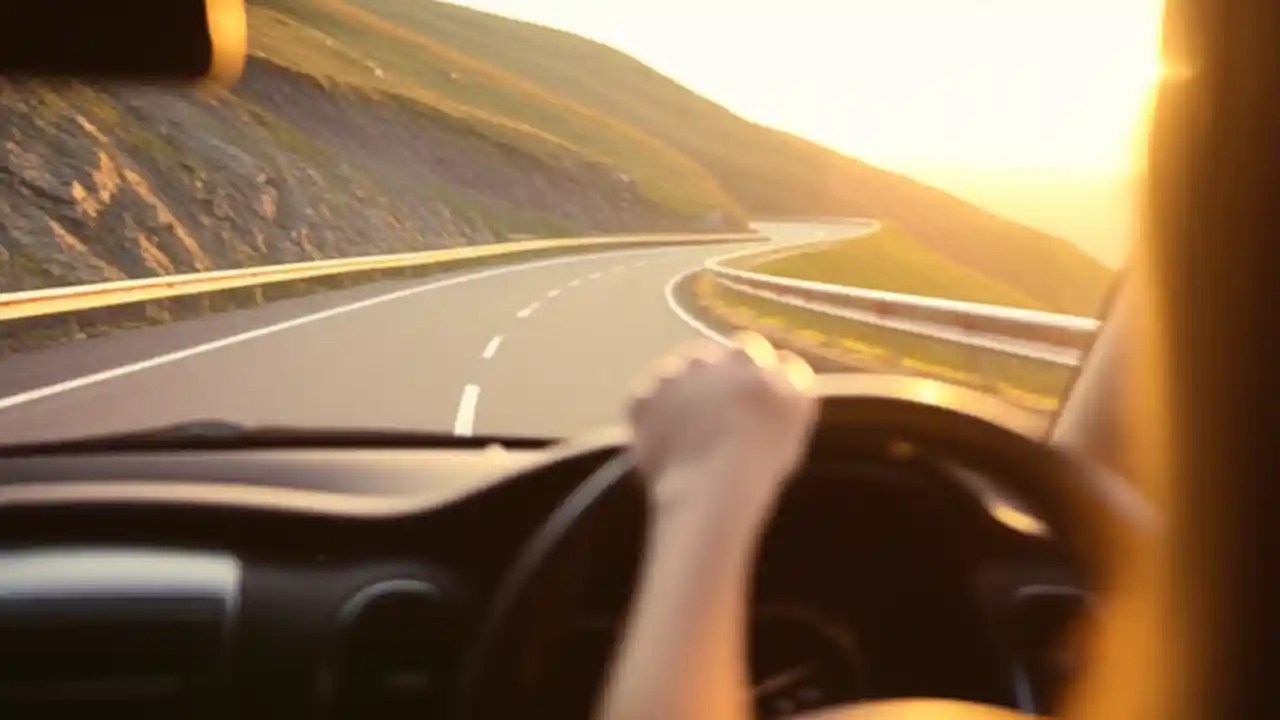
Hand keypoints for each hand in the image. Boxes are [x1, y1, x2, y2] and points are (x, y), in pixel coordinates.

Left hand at [628, 332, 818, 527]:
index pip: (749, 348)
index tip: (750, 394)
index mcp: (744, 357)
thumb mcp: (798, 410)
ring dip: (680, 394)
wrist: (711, 488)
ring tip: (689, 431)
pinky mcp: (640, 402)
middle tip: (718, 415)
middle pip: (708, 358)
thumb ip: (794, 376)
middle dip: (712, 379)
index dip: (750, 371)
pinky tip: (667, 439)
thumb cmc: (762, 454)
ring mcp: (667, 379)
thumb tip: (784, 364)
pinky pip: (645, 402)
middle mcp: (703, 359)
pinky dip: (653, 416)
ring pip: (674, 377)